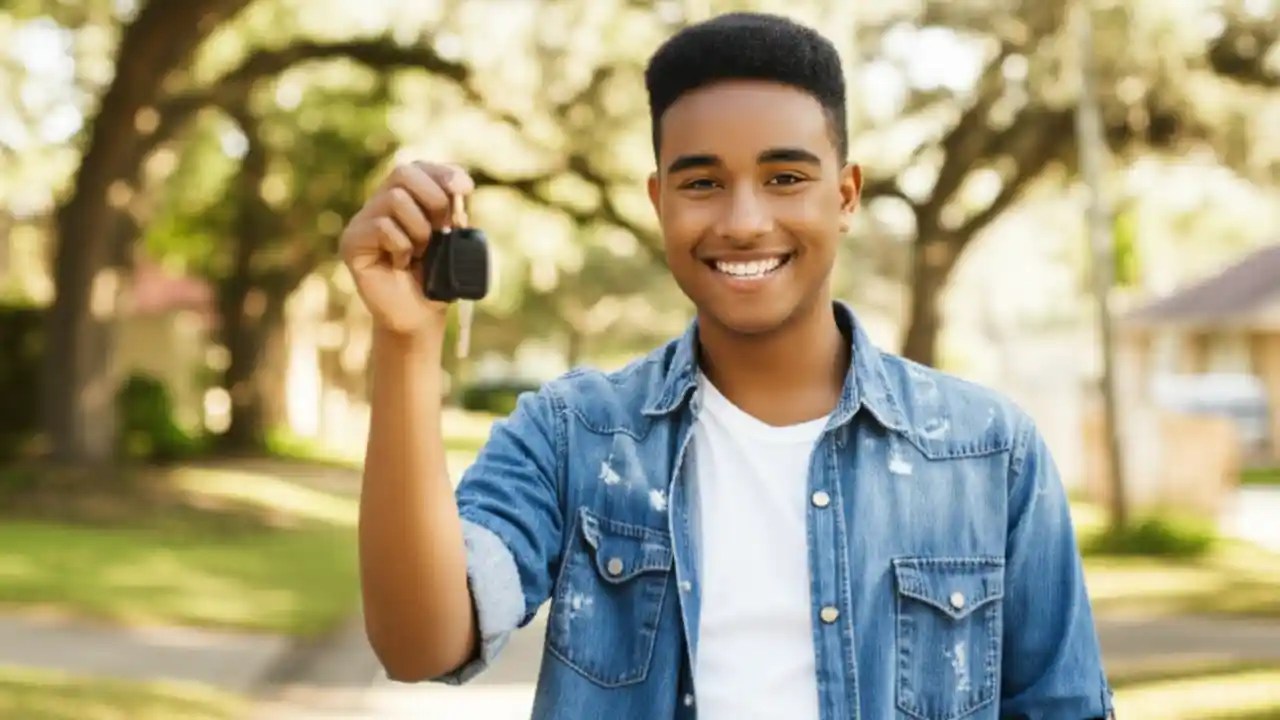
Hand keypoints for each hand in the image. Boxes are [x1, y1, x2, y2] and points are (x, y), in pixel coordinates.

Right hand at [339, 161, 474, 336]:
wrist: (421, 315)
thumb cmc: (437, 277)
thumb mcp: (453, 239)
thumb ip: (453, 211)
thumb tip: (459, 189)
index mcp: (405, 199)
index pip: (418, 167)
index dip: (442, 172)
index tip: (466, 188)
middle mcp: (380, 204)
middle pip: (404, 172)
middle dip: (434, 198)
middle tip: (442, 228)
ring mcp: (362, 222)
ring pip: (396, 199)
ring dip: (419, 229)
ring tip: (420, 253)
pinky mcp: (352, 242)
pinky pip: (382, 226)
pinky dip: (402, 246)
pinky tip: (400, 264)